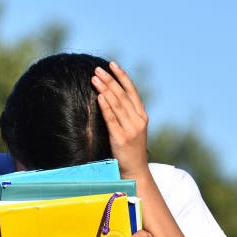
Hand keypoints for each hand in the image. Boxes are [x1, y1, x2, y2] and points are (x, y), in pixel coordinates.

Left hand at [91, 62, 149, 177]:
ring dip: (105, 90)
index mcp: (142, 116)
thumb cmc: (130, 150)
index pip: (132, 91)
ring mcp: (131, 130)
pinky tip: (99, 97)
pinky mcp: (121, 139)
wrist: (135, 171)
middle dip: (110, 80)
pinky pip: (112, 120)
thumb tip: (111, 96)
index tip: (112, 64)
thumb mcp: (132, 129)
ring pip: (117, 105)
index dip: (122, 76)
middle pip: (122, 95)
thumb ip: (126, 114)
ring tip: (95, 79)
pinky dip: (106, 107)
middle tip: (97, 70)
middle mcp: (138, 120)